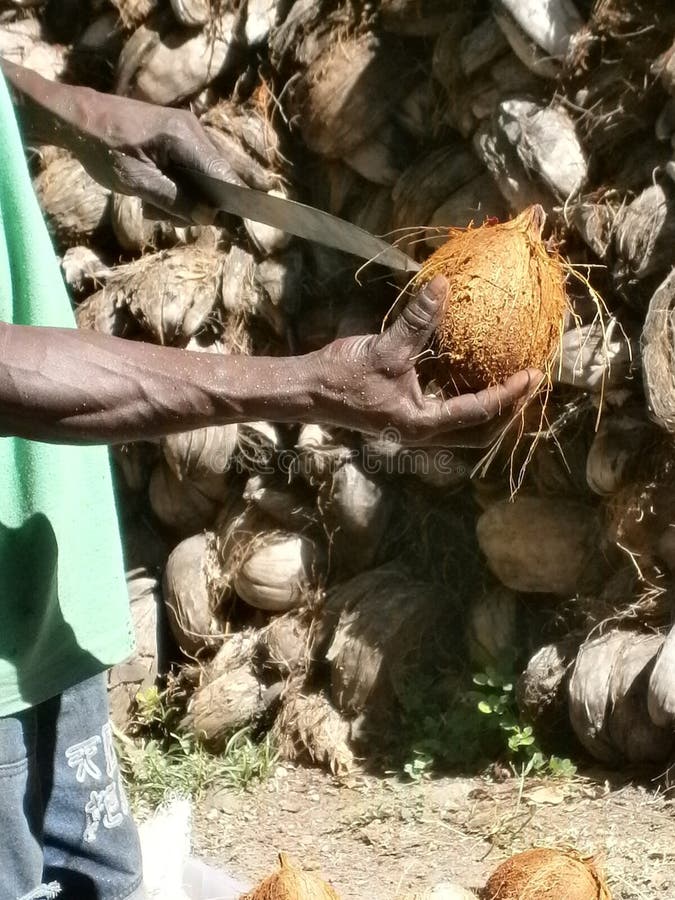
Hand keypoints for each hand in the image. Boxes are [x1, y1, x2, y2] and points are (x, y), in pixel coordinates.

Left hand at [71, 90, 241, 223]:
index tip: (235, 225)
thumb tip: (209, 217)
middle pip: (216, 177)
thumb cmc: (102, 149)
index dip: (233, 201)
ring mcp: (186, 131)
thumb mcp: (136, 182)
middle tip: (169, 218)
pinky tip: (155, 193)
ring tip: (153, 206)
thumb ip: (175, 200)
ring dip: (185, 197)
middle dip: (200, 203)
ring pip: (203, 175)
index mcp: (184, 137)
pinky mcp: (177, 136)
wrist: (77, 119)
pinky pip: (191, 167)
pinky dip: (178, 186)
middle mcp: (192, 130)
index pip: (222, 174)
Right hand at [312, 276, 542, 445]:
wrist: (308, 391)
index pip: (478, 411)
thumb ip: (417, 320)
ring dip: (490, 410)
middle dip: (508, 413)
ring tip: (511, 383)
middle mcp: (422, 432)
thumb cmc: (343, 376)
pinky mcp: (407, 417)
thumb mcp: (385, 348)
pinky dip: (467, 399)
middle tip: (529, 385)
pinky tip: (474, 374)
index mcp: (421, 424)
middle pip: (480, 434)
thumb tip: (443, 285)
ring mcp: (415, 427)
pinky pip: (448, 413)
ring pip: (466, 428)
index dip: (509, 393)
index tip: (534, 374)